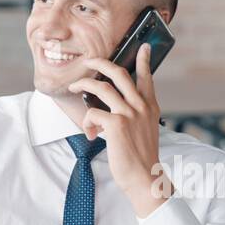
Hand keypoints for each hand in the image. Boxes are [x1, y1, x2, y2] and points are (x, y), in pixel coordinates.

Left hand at [67, 44, 172, 217]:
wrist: (145, 177)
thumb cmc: (142, 158)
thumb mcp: (146, 131)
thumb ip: (136, 116)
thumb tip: (112, 110)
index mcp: (150, 107)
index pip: (147, 77)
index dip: (144, 60)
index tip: (143, 47)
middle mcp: (141, 106)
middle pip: (118, 73)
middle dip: (100, 63)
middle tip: (89, 61)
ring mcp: (129, 114)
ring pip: (101, 87)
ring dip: (83, 85)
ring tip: (74, 87)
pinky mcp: (116, 125)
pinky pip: (93, 113)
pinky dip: (87, 122)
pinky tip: (92, 134)